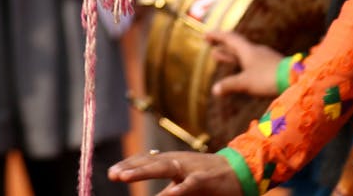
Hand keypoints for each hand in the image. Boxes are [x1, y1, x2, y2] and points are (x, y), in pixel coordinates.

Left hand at [108, 149, 242, 194]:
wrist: (240, 171)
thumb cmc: (209, 178)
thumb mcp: (185, 179)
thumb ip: (170, 185)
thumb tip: (157, 194)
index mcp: (172, 160)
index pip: (146, 160)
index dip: (129, 165)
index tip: (112, 172)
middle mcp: (178, 161)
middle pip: (150, 162)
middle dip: (130, 168)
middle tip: (112, 174)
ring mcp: (191, 168)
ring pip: (164, 168)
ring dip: (143, 171)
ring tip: (126, 177)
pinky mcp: (205, 179)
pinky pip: (190, 184)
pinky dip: (178, 188)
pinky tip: (167, 194)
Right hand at [209, 29, 283, 98]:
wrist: (296, 79)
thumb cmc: (267, 78)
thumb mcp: (246, 83)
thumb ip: (230, 85)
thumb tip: (214, 90)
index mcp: (247, 50)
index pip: (229, 38)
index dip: (216, 36)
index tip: (206, 35)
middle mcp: (255, 51)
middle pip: (236, 45)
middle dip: (222, 46)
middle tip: (210, 47)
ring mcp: (264, 57)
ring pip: (244, 53)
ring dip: (231, 55)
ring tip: (219, 56)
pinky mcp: (272, 65)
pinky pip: (252, 60)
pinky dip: (242, 62)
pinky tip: (242, 69)